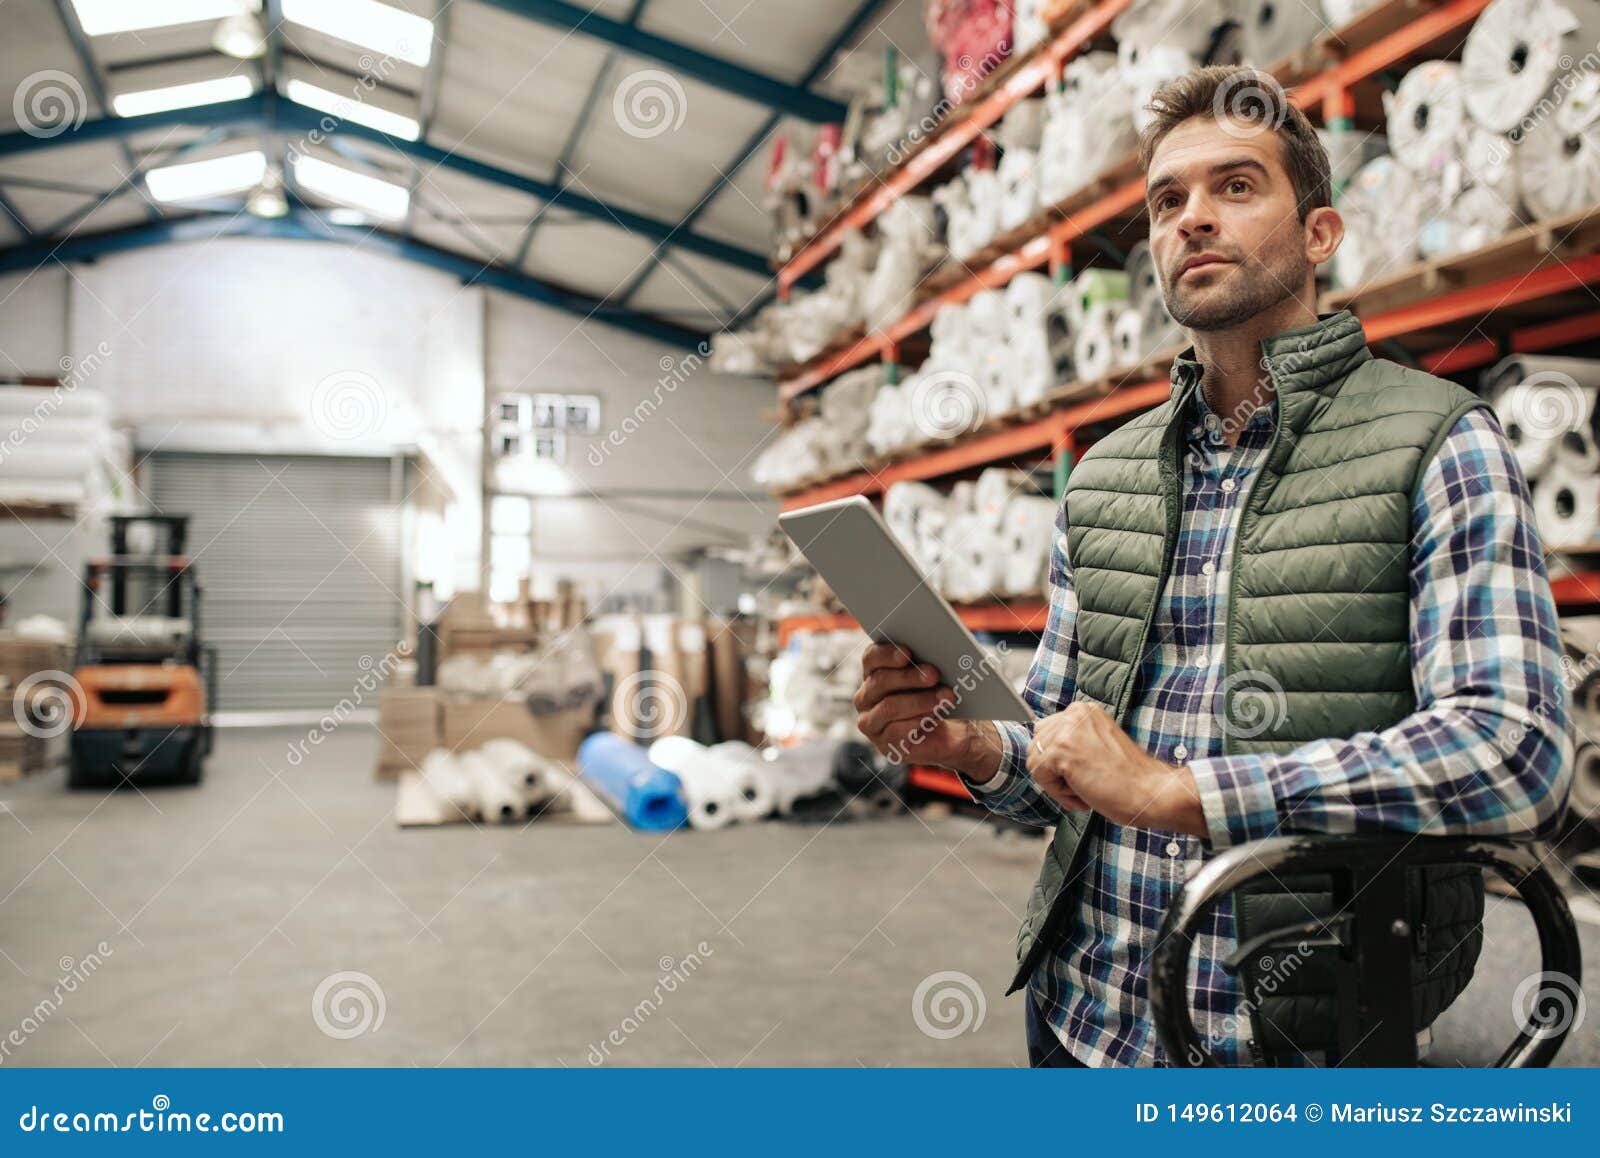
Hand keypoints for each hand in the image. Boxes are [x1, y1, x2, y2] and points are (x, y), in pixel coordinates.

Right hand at [854, 642, 997, 776]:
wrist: (949, 733)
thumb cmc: (936, 696)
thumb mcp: (932, 677)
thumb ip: (926, 664)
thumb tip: (935, 655)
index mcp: (873, 673)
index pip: (871, 658)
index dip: (887, 654)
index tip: (908, 652)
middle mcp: (866, 696)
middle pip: (881, 681)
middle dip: (909, 677)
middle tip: (933, 674)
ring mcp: (871, 722)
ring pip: (890, 707)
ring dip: (920, 701)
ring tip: (945, 696)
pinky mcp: (884, 744)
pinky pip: (896, 731)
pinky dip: (918, 722)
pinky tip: (933, 717)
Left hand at [1026, 702, 1205, 835]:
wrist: (1150, 791)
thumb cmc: (1129, 778)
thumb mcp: (1096, 746)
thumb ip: (1072, 741)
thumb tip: (1041, 751)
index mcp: (1084, 710)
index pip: (1046, 732)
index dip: (1058, 762)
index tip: (1082, 774)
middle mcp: (1074, 713)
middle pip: (1037, 745)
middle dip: (1054, 771)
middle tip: (1083, 785)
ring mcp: (1067, 729)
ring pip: (1035, 760)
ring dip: (1056, 783)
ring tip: (1085, 789)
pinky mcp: (1062, 750)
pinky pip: (1039, 774)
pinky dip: (1057, 792)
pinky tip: (1083, 794)